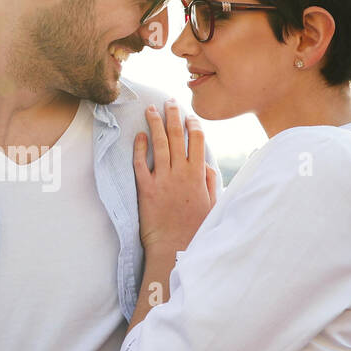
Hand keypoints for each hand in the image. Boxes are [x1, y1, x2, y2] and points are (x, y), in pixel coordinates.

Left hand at [133, 100, 217, 253]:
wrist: (174, 249)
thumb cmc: (194, 231)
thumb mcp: (212, 206)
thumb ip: (210, 183)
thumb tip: (208, 165)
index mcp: (198, 176)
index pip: (197, 141)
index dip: (193, 125)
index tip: (189, 116)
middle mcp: (180, 174)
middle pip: (177, 137)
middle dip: (173, 116)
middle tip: (169, 101)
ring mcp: (162, 180)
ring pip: (159, 145)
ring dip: (155, 124)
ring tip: (151, 109)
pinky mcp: (146, 190)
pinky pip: (140, 164)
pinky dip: (139, 148)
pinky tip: (138, 136)